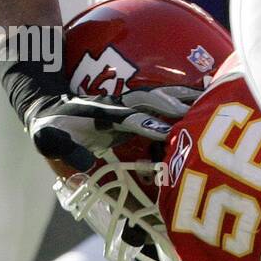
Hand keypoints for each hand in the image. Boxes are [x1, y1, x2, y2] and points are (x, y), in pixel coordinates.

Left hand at [26, 86, 202, 172]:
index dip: (151, 125)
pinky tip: (204, 98)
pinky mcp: (133, 110)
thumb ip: (63, 148)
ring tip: (214, 99)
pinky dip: (182, 98)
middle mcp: (121, 108)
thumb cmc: (50, 127)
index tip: (172, 132)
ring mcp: (129, 107)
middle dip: (177, 108)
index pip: (133, 120)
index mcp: (104, 116)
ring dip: (185, 98)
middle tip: (206, 114)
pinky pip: (161, 102)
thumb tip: (81, 162)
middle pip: (154, 104)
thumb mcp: (48, 138)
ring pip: (162, 98)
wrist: (45, 103)